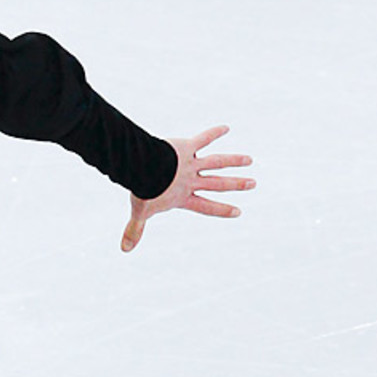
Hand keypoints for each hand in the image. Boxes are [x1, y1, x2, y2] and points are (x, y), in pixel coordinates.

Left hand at [121, 125, 253, 252]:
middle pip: (218, 184)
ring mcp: (191, 164)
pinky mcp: (186, 148)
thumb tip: (124, 250)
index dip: (222, 210)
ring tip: (249, 159)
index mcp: (183, 197)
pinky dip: (214, 132)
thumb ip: (135, 229)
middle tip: (253, 183)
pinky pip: (203, 139)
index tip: (238, 212)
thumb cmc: (143, 191)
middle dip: (236, 184)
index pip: (206, 206)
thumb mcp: (141, 212)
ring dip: (233, 161)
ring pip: (217, 162)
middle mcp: (191, 180)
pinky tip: (226, 127)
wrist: (144, 171)